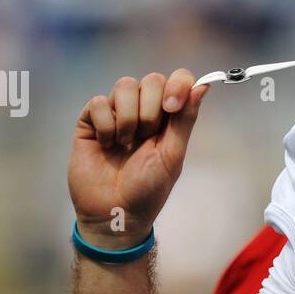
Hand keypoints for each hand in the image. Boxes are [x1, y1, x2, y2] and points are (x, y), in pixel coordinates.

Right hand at [68, 69, 207, 249]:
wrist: (115, 213)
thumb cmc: (147, 190)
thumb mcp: (172, 156)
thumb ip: (185, 120)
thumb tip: (203, 85)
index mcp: (168, 118)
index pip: (178, 80)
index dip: (178, 84)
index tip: (172, 106)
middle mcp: (142, 111)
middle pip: (151, 80)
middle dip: (152, 109)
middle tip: (146, 136)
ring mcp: (116, 114)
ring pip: (125, 85)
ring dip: (128, 116)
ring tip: (125, 144)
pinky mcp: (91, 121)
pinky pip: (99, 102)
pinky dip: (106, 124)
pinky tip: (106, 145)